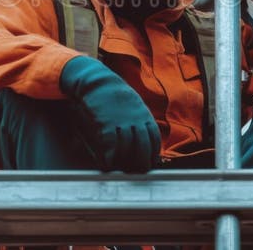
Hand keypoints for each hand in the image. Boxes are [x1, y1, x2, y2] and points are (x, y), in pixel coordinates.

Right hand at [59, 56, 160, 171]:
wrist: (98, 81)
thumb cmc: (116, 94)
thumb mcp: (134, 103)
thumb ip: (140, 118)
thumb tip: (145, 135)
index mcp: (143, 114)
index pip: (154, 137)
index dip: (154, 152)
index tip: (152, 162)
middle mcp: (134, 119)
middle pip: (142, 145)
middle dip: (142, 161)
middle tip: (139, 171)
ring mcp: (120, 121)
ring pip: (126, 146)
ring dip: (125, 161)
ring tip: (123, 170)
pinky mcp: (105, 122)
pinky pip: (110, 144)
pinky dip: (109, 156)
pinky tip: (107, 164)